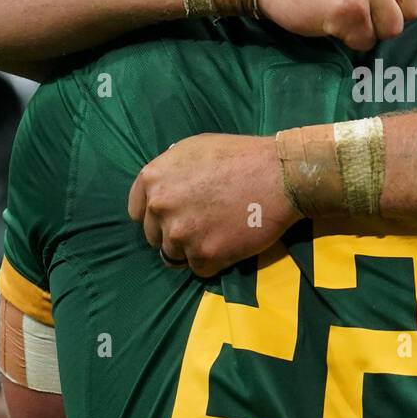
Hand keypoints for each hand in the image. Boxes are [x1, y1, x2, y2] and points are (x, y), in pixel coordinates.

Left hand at [128, 133, 299, 276]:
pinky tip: (230, 243)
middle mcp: (159, 207)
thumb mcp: (193, 149)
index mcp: (153, 179)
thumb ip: (169, 171)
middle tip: (203, 225)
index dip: (158, 216)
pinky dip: (214, 261)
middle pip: (155, 236)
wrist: (279, 174)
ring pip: (174, 255)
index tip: (177, 215)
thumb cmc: (240, 155)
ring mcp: (180, 233)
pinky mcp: (205, 255)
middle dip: (175, 233)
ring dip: (192, 249)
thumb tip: (160, 189)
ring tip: (218, 234)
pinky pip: (200, 269)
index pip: (138, 213)